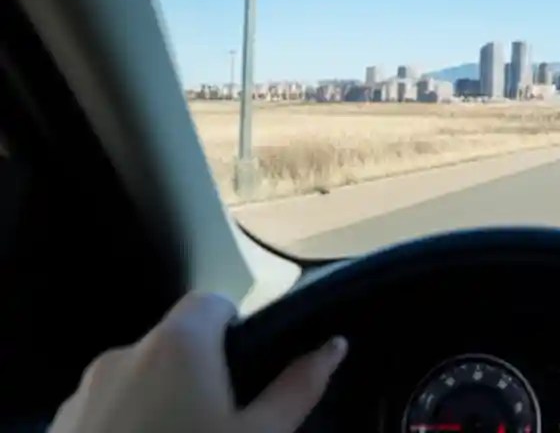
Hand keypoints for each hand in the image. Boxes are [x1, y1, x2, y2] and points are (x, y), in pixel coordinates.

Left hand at [50, 291, 346, 432]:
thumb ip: (298, 387)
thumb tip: (335, 345)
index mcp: (177, 344)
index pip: (213, 303)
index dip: (236, 330)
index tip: (247, 375)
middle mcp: (124, 354)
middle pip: (175, 344)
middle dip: (200, 375)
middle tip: (222, 424)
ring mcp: (83, 392)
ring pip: (138, 380)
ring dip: (161, 403)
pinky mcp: (59, 426)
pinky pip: (105, 411)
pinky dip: (126, 426)